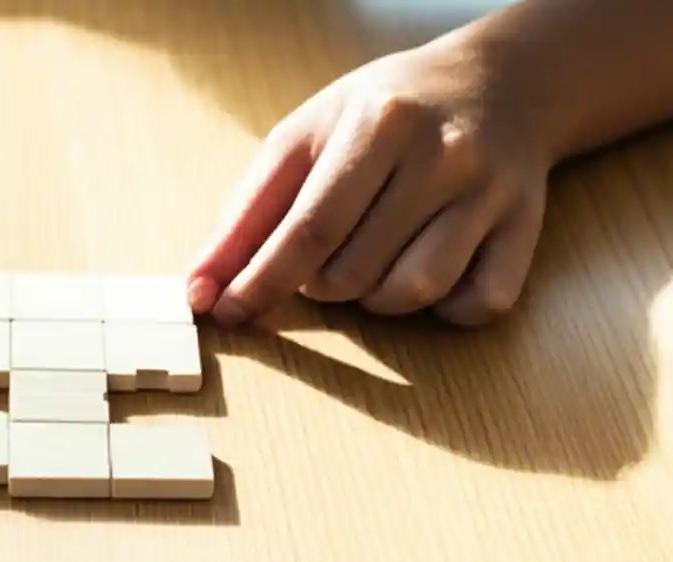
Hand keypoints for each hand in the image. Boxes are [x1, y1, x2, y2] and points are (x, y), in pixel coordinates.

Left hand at [188, 38, 550, 326]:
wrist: (498, 83)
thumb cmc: (382, 116)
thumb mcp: (305, 137)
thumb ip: (247, 213)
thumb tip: (201, 288)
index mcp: (379, 123)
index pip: (309, 229)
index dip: (261, 282)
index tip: (225, 311)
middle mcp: (442, 156)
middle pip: (352, 272)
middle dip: (317, 283)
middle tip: (324, 251)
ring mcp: (491, 194)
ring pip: (411, 294)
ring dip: (374, 298)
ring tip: (373, 256)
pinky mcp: (527, 229)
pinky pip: (475, 307)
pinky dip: (442, 308)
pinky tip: (427, 268)